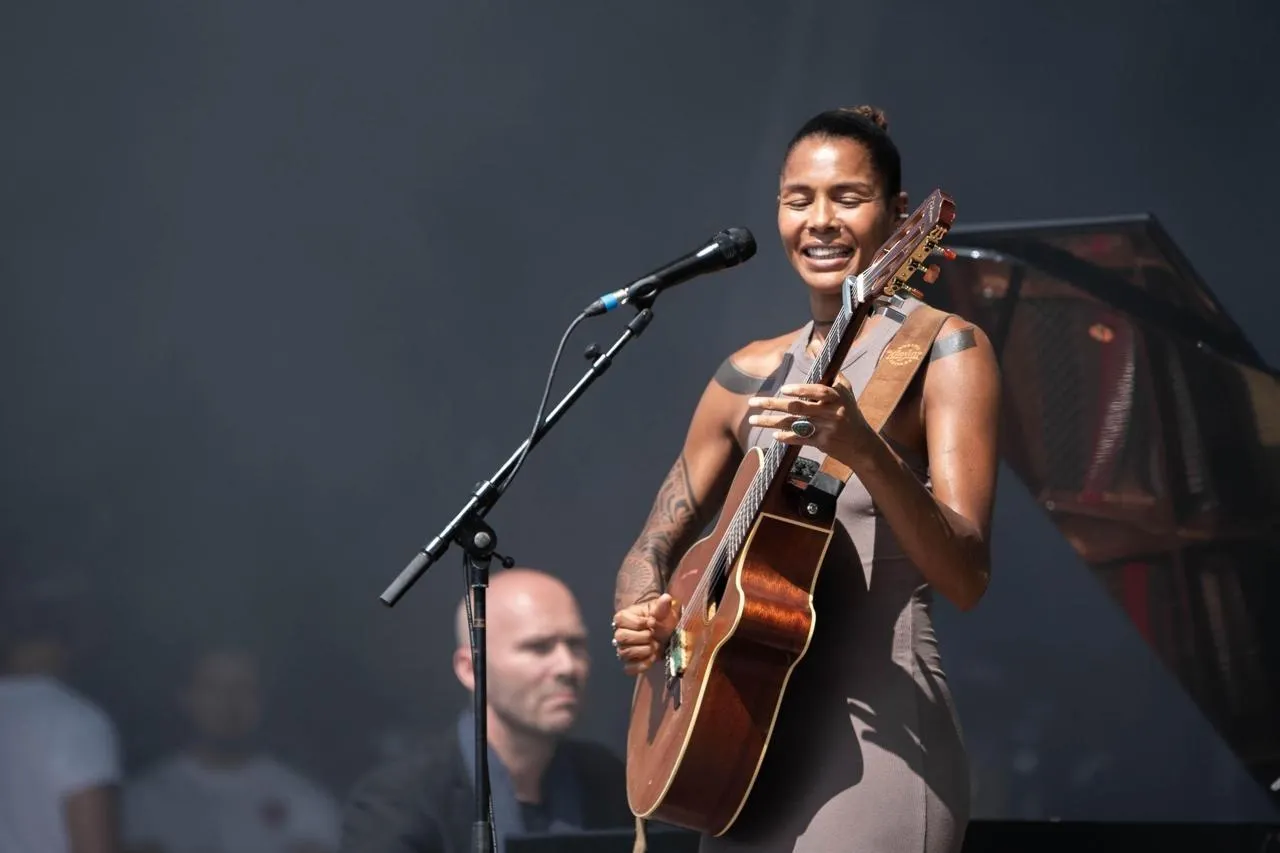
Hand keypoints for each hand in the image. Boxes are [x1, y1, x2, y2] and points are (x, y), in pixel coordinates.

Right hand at [612, 594, 678, 674]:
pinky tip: (652, 658)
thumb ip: (662, 606)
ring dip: (644, 650)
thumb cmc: (661, 619)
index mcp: (623, 617)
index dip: (639, 623)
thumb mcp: (663, 611)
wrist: (664, 632)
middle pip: (621, 637)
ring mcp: (623, 649)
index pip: (621, 620)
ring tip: (655, 646)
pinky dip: (642, 665)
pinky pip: (629, 668)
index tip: (652, 622)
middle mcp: (619, 634)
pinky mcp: (629, 663)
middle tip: (653, 635)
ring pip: (624, 653)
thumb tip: (666, 598)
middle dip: (642, 637)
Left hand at [747, 377, 874, 464]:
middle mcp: (832, 412)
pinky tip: (774, 435)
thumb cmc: (849, 409)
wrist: (862, 444)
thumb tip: (814, 342)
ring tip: (752, 419)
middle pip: (798, 408)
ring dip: (771, 422)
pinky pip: (800, 439)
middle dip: (773, 405)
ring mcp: (826, 429)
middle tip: (752, 402)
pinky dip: (786, 437)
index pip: (818, 391)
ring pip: (793, 424)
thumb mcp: (843, 387)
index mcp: (837, 396)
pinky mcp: (822, 443)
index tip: (784, 389)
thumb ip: (826, 367)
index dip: (802, 390)